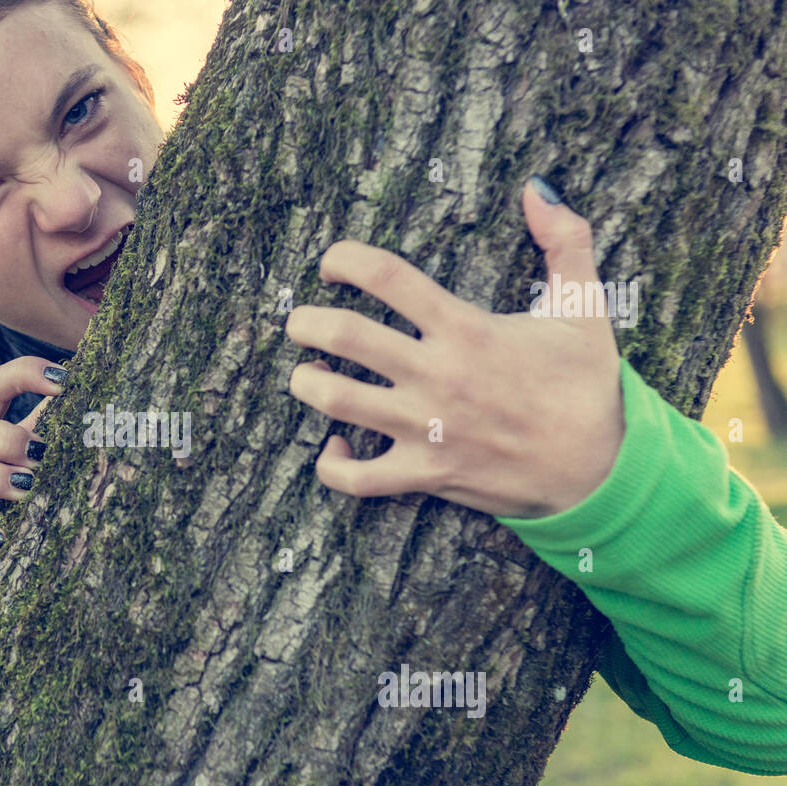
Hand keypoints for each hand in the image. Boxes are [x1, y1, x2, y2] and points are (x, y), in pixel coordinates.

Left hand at [285, 177, 624, 519]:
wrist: (603, 468)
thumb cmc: (587, 385)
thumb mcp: (585, 306)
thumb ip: (565, 240)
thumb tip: (538, 188)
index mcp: (466, 329)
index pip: (387, 277)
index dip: (345, 259)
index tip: (331, 264)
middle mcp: (438, 376)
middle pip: (345, 336)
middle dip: (306, 322)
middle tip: (300, 321)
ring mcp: (427, 428)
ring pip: (338, 402)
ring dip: (306, 383)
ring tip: (305, 373)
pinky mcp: (425, 474)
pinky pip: (357, 478)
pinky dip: (332, 464)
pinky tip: (334, 445)